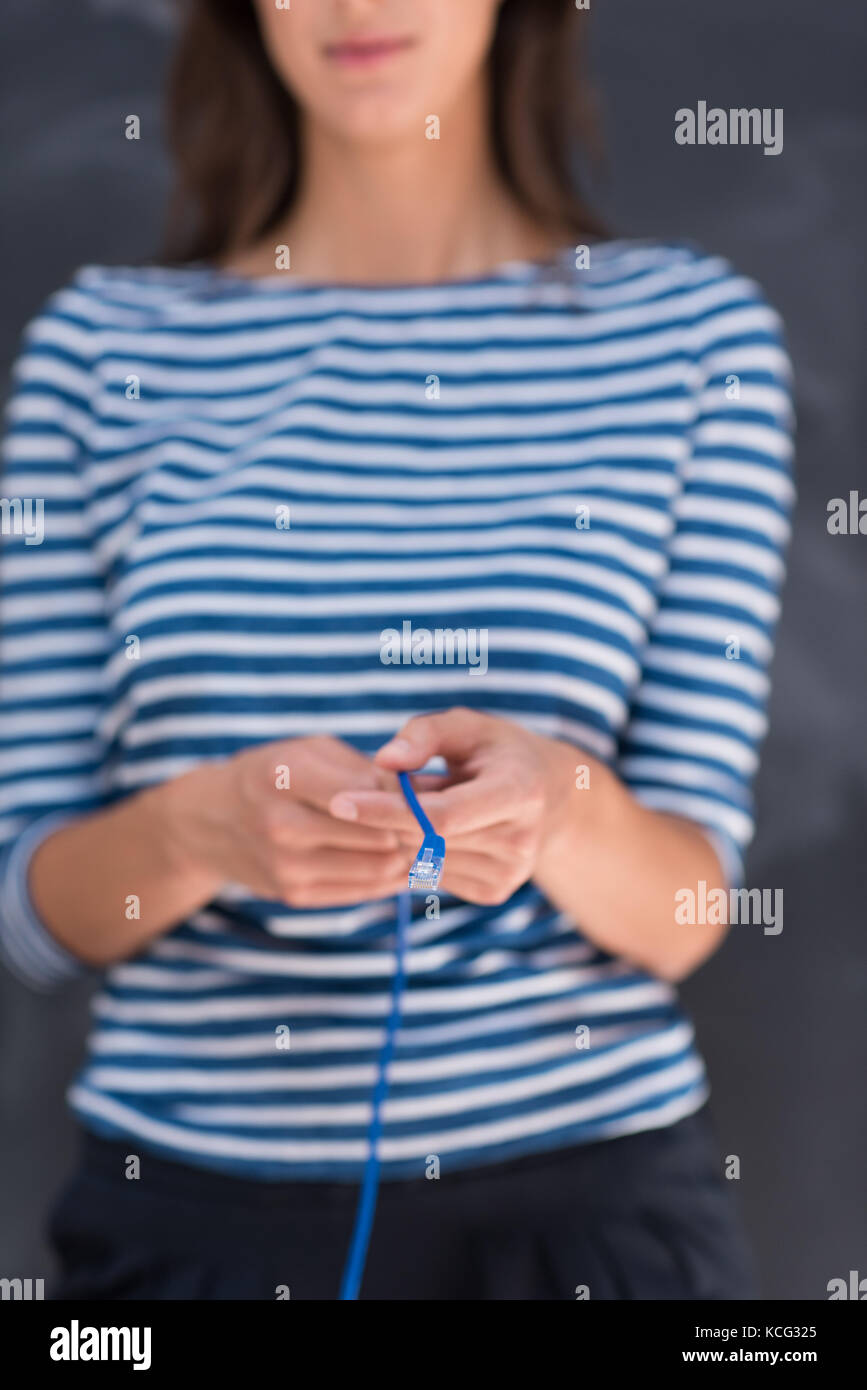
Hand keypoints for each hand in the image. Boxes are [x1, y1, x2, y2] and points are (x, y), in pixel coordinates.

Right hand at [166, 736, 412, 907]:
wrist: (210, 821)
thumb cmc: (274, 774)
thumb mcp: (310, 750)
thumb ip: (363, 767)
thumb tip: (417, 794)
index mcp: (284, 775)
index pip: (368, 793)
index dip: (406, 795)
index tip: (426, 792)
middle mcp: (280, 824)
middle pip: (379, 834)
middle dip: (413, 828)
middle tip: (434, 820)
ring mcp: (285, 865)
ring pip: (378, 868)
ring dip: (407, 855)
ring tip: (420, 838)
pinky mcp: (293, 895)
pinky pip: (362, 891)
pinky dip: (388, 877)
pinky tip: (396, 859)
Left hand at [328, 708, 576, 905]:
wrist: (550, 795)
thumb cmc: (497, 752)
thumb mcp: (467, 725)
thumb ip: (424, 735)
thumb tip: (381, 761)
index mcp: (518, 792)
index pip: (439, 816)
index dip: (386, 811)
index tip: (340, 803)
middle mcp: (520, 841)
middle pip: (423, 838)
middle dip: (390, 811)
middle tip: (398, 782)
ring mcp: (510, 874)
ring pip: (420, 858)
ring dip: (404, 829)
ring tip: (433, 799)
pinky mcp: (495, 892)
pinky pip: (429, 874)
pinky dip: (420, 849)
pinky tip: (443, 828)